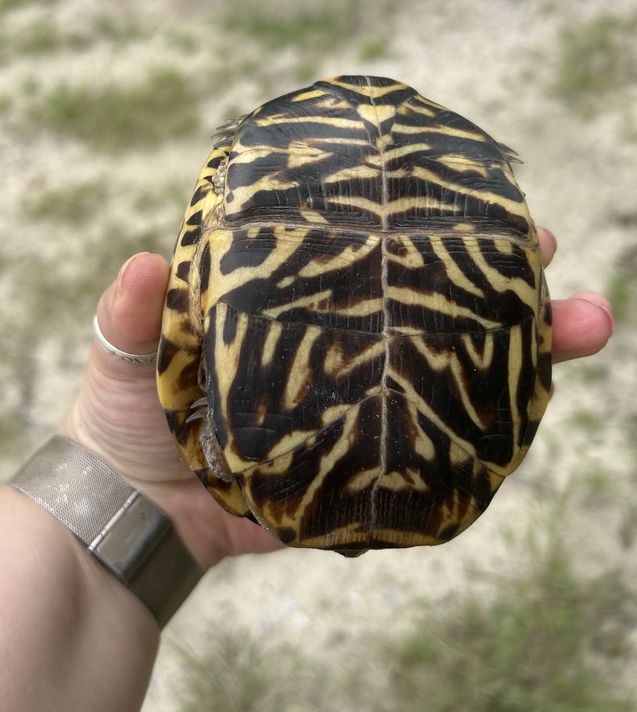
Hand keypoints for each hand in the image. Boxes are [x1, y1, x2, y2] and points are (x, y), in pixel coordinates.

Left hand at [62, 231, 613, 568]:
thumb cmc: (123, 419)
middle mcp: (336, 339)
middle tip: (549, 251)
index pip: (367, 247)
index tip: (474, 192)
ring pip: (455, 365)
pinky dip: (492, 424)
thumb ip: (131, 314)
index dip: (420, 219)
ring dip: (529, 345)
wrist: (131, 518)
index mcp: (291, 297)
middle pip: (429, 299)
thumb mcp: (123, 355)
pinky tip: (542, 401)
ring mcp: (360, 399)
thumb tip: (142, 264)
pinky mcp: (368, 462)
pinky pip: (440, 440)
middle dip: (497, 274)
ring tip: (588, 324)